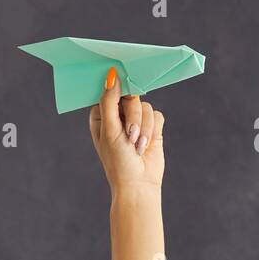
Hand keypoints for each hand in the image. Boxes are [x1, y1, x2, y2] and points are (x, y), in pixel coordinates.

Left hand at [88, 67, 165, 190]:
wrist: (139, 184)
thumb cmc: (118, 160)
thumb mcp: (110, 130)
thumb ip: (110, 101)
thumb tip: (112, 75)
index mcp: (101, 115)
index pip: (109, 90)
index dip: (117, 88)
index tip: (122, 88)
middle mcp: (118, 115)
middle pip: (130, 95)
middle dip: (133, 115)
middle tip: (130, 134)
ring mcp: (135, 120)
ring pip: (145, 105)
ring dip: (143, 127)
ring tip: (137, 146)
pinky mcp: (152, 126)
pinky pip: (157, 115)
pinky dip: (153, 130)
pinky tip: (146, 145)